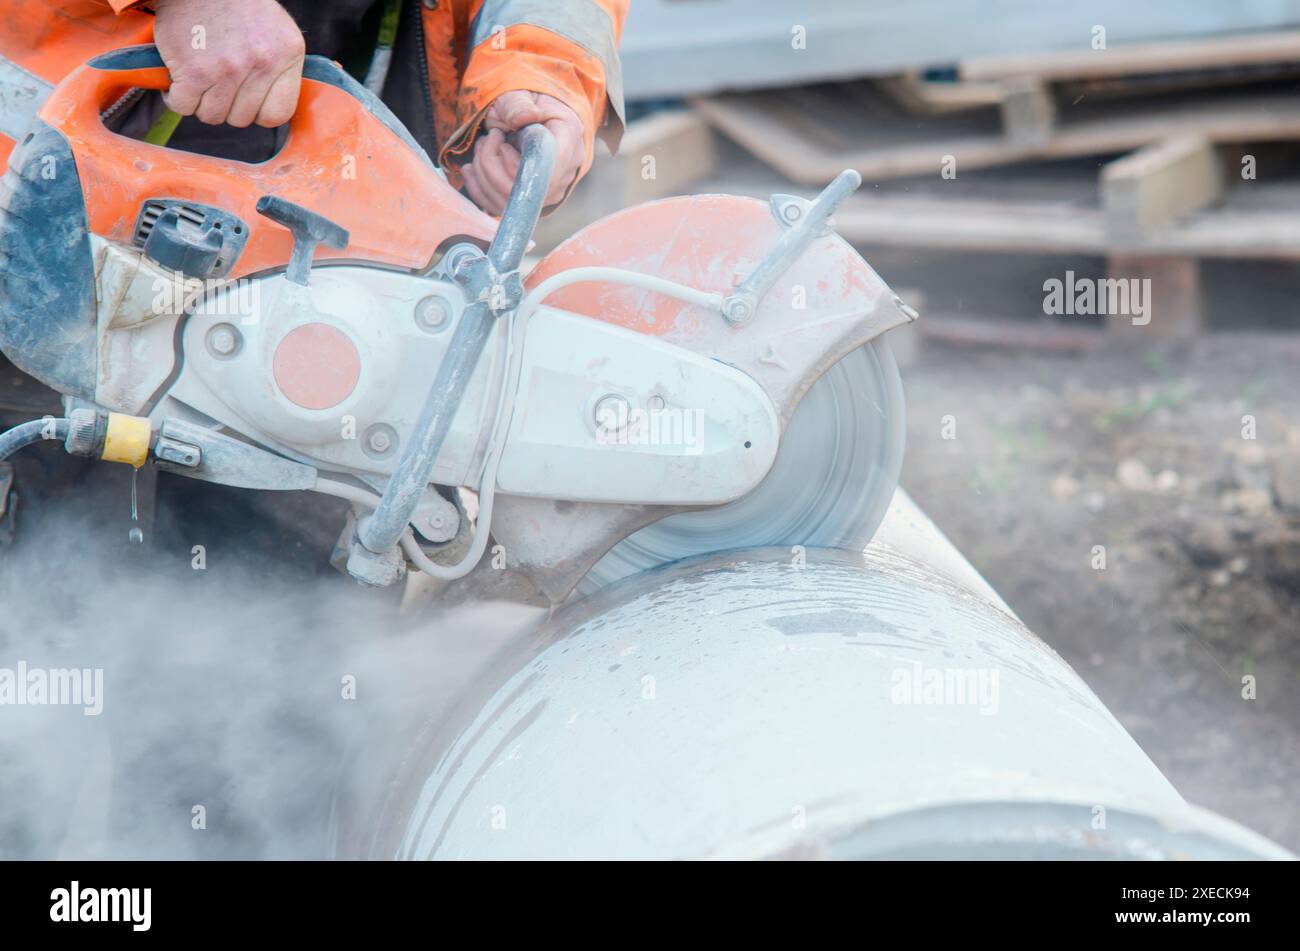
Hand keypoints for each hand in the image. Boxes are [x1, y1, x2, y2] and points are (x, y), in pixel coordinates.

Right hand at [152, 0, 305, 127]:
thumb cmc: (235, 5)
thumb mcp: (276, 32)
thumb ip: (280, 69)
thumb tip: (272, 110)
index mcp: (287, 54)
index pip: (278, 114)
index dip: (259, 113)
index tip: (247, 102)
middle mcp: (261, 64)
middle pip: (242, 118)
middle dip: (227, 106)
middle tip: (217, 83)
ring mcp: (228, 70)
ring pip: (213, 115)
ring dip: (201, 102)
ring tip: (199, 79)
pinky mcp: (195, 71)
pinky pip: (184, 106)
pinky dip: (176, 97)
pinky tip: (179, 81)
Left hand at [463, 91, 585, 215]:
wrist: (534, 117)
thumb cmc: (528, 104)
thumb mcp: (523, 94)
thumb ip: (519, 104)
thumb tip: (521, 120)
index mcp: (569, 141)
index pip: (543, 172)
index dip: (511, 162)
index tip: (499, 135)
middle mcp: (564, 174)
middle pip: (519, 190)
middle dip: (489, 163)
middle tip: (488, 137)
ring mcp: (548, 193)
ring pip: (505, 201)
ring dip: (482, 172)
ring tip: (482, 146)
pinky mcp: (530, 202)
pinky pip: (497, 208)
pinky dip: (477, 188)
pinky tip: (472, 168)